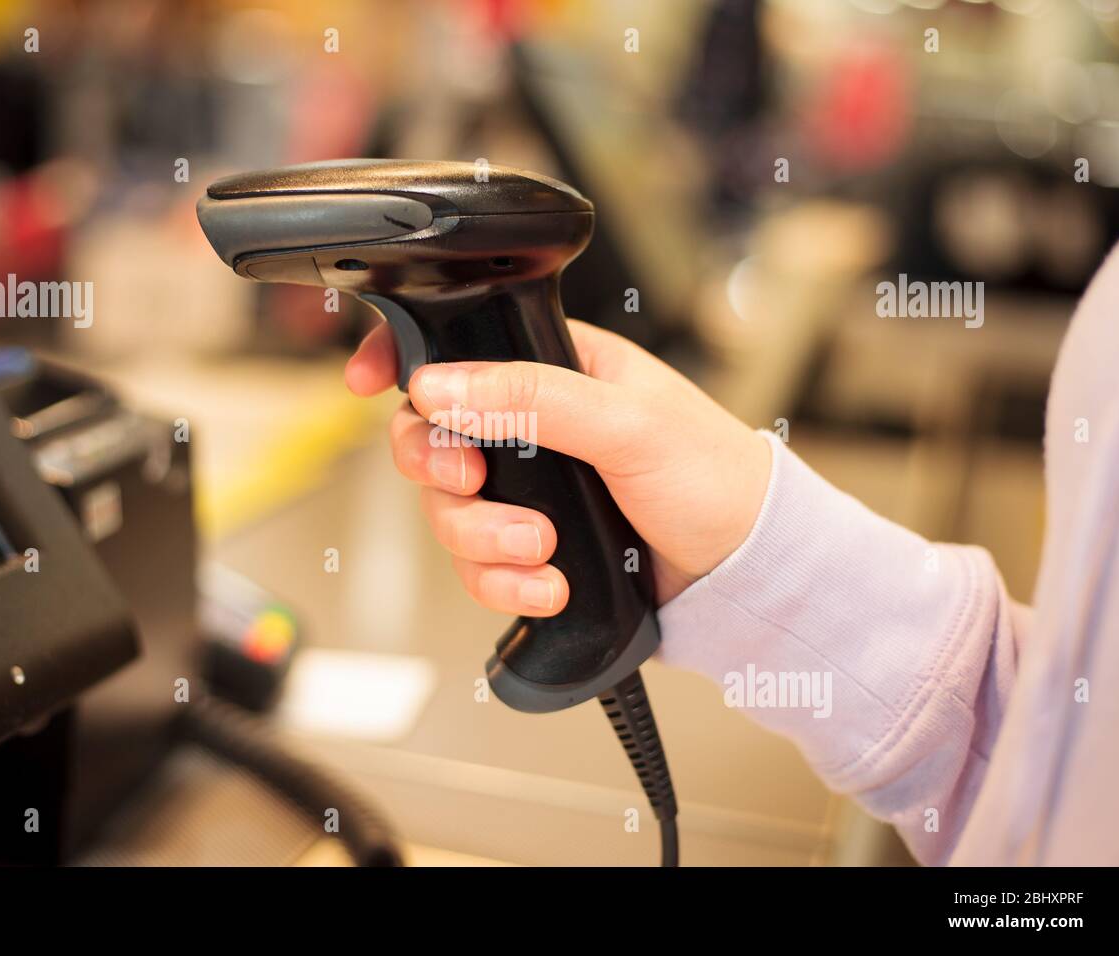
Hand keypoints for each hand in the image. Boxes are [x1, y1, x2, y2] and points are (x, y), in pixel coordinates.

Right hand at [345, 319, 771, 615]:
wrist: (746, 573)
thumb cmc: (715, 479)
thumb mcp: (627, 423)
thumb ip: (531, 397)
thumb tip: (439, 384)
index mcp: (556, 369)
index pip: (460, 349)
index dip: (404, 362)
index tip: (371, 384)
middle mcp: (534, 428)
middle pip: (434, 442)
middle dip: (445, 475)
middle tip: (475, 487)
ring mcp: (530, 491)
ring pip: (450, 514)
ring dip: (485, 541)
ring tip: (540, 552)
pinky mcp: (534, 549)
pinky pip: (480, 567)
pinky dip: (504, 583)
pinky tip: (549, 586)